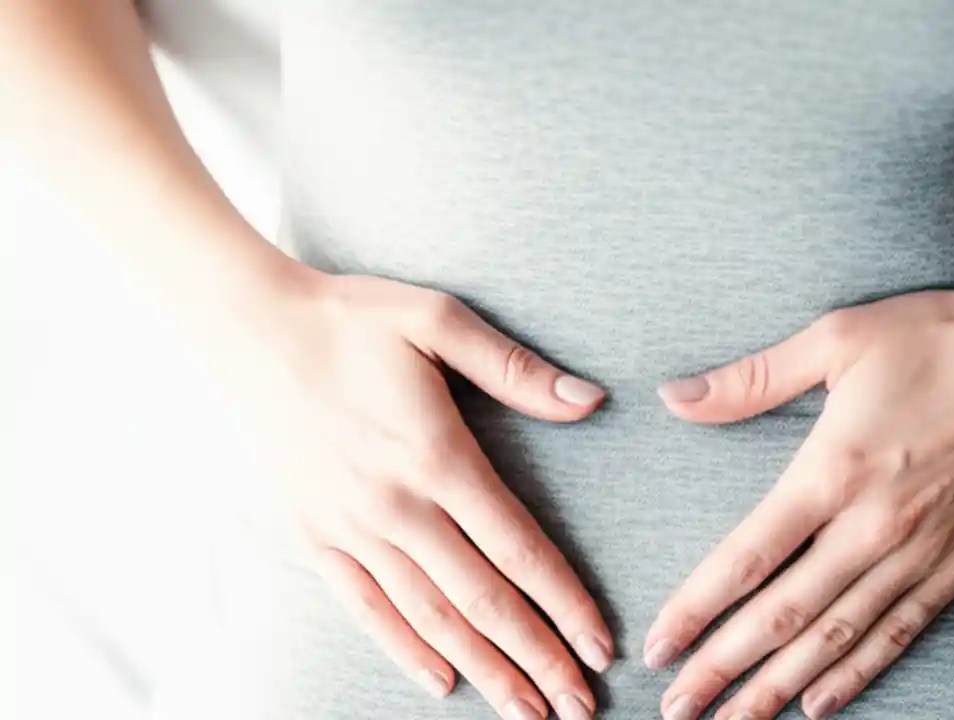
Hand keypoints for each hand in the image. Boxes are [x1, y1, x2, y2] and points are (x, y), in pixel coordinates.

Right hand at [221, 268, 612, 719]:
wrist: (256, 331)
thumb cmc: (356, 321)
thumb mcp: (441, 320)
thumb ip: (517, 369)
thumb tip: (591, 399)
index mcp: (436, 456)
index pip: (517, 549)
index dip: (565, 602)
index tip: (602, 644)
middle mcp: (396, 507)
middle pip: (482, 600)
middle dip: (537, 658)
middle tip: (580, 706)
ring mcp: (352, 528)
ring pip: (430, 617)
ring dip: (483, 669)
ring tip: (525, 709)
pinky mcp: (316, 536)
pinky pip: (366, 608)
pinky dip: (405, 650)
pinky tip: (442, 683)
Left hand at [644, 282, 953, 719]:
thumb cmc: (940, 337)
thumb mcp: (836, 338)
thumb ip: (751, 379)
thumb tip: (674, 397)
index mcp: (833, 471)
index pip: (748, 558)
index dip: (696, 609)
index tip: (657, 646)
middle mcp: (874, 525)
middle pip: (784, 615)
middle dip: (723, 668)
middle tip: (677, 708)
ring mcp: (922, 551)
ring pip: (837, 637)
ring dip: (779, 685)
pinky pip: (899, 631)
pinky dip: (857, 672)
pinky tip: (820, 703)